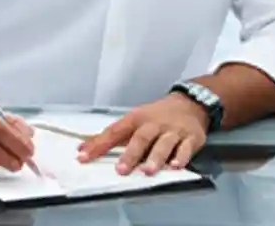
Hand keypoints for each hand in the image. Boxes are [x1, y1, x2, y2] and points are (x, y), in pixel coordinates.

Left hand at [78, 94, 207, 175]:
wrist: (190, 103)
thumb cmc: (156, 116)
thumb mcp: (134, 120)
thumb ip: (111, 137)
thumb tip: (83, 150)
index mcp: (136, 119)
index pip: (114, 132)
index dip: (99, 144)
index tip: (84, 157)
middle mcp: (154, 124)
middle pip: (141, 138)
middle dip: (131, 154)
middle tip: (121, 170)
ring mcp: (173, 131)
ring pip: (163, 144)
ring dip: (155, 158)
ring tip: (148, 171)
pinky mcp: (191, 138)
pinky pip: (186, 148)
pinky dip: (181, 157)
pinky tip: (175, 166)